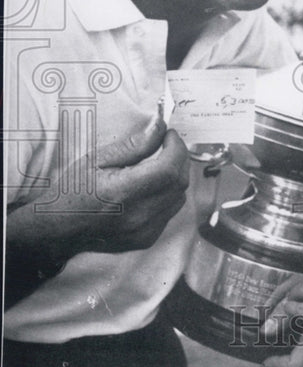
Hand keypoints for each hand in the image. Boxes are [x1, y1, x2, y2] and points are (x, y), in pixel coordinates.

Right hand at [77, 117, 190, 252]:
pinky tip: (150, 188)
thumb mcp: (99, 159)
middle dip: (179, 159)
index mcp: (123, 192)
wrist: (59, 228)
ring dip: (175, 177)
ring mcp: (145, 231)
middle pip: (179, 182)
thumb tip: (160, 127)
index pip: (169, 168)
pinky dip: (167, 195)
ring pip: (179, 198)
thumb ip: (135, 144)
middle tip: (166, 145)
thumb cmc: (73, 190)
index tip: (169, 135)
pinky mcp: (147, 239)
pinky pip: (169, 212)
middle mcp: (138, 215)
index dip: (176, 147)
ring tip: (158, 165)